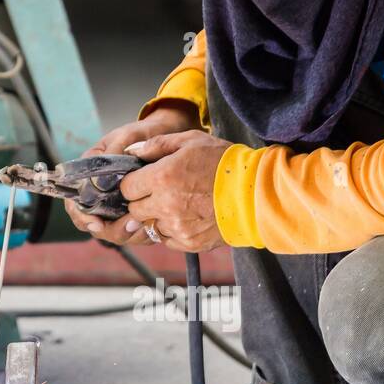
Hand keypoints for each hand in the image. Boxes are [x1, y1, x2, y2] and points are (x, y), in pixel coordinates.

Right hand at [63, 105, 199, 245]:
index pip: (75, 205)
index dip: (82, 217)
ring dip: (128, 233)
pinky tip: (153, 223)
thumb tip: (101, 178)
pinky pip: (136, 233)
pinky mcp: (137, 214)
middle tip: (129, 223)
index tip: (96, 222)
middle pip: (96, 226)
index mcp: (90, 178)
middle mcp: (101, 197)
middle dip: (110, 230)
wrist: (165, 135)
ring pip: (116, 233)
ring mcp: (119, 208)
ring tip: (142, 223)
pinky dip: (143, 233)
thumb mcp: (125, 136)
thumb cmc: (140, 135)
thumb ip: (113, 151)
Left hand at [118, 130, 231, 252]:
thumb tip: (131, 151)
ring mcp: (177, 227)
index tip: (143, 180)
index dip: (133, 183)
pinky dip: (171, 231)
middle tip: (159, 192)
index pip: (126, 188)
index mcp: (161, 177)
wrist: (257, 193)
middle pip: (134, 209)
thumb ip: (156, 145)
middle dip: (141, 200)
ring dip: (156, 217)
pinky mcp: (189, 242)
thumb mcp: (191, 141)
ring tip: (177, 205)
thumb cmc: (224, 163)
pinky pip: (166, 240)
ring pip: (149, 226)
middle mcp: (165, 205)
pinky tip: (186, 217)